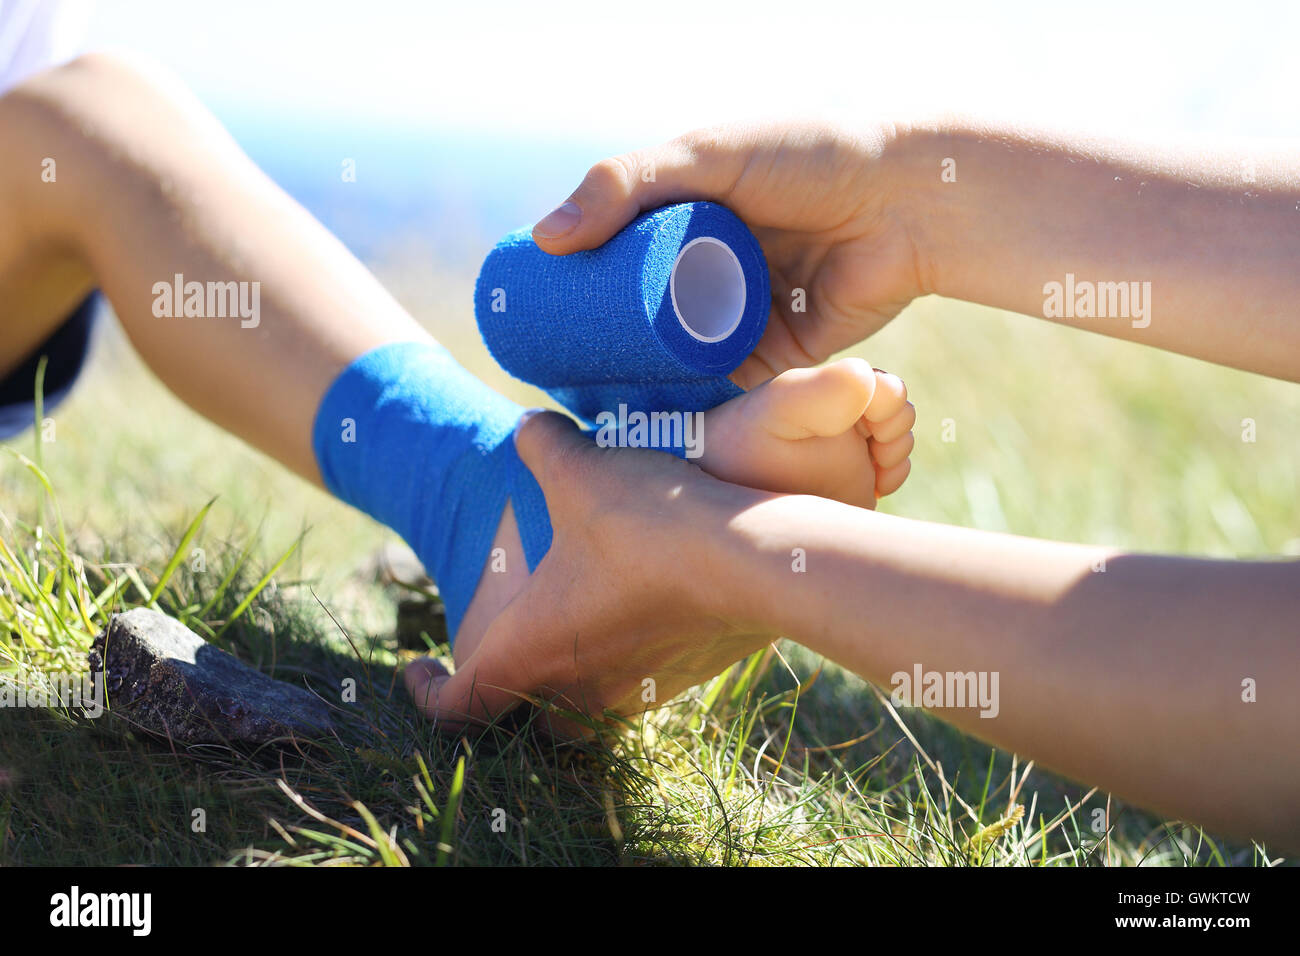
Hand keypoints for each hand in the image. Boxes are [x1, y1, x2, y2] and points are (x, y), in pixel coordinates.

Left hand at [404, 411, 777, 737]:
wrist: (755, 561)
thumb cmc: (647, 526)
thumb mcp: (579, 469)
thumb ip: (541, 444)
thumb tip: (528, 428)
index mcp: (532, 651)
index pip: (457, 706)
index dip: (424, 692)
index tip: (417, 665)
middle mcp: (581, 687)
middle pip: (529, 717)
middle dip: (513, 691)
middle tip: (512, 646)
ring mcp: (638, 691)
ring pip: (591, 703)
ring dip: (575, 670)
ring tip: (579, 613)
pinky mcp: (688, 676)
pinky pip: (643, 680)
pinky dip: (631, 653)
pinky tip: (646, 600)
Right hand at [532, 120, 929, 388]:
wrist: (908, 202)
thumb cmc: (810, 160)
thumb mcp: (709, 156)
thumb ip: (626, 183)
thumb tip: (547, 240)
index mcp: (692, 222)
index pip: (618, 260)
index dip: (577, 288)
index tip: (530, 318)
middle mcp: (714, 274)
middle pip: (642, 319)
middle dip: (599, 349)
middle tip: (549, 375)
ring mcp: (745, 319)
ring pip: (679, 361)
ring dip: (638, 388)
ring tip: (583, 411)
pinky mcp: (778, 359)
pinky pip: (727, 388)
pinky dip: (693, 409)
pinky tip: (645, 433)